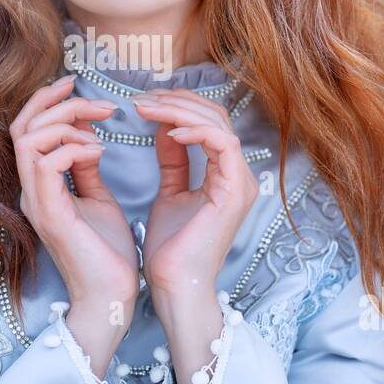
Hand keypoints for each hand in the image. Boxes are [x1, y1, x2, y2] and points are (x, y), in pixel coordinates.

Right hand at [10, 74, 139, 316]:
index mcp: (40, 186)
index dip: (47, 101)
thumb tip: (88, 136)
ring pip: (28, 140)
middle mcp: (31, 191)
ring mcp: (37, 203)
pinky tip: (99, 152)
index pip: (26, 130)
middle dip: (57, 103)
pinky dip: (73, 148)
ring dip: (66, 124)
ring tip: (100, 130)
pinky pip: (46, 164)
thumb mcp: (97, 198)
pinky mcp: (51, 216)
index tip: (78, 84)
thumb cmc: (107, 252)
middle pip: (21, 127)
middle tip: (99, 103)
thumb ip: (86, 168)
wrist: (112, 295)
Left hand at [133, 87, 260, 305]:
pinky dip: (194, 130)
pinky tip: (168, 131)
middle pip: (216, 115)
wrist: (174, 284)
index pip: (209, 122)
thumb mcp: (170, 191)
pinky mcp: (235, 190)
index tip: (144, 102)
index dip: (178, 105)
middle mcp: (239, 174)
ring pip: (218, 123)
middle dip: (176, 101)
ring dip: (179, 110)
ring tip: (147, 108)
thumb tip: (166, 126)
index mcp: (226, 174)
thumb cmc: (171, 248)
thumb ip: (173, 159)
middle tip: (142, 99)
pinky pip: (222, 143)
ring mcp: (241, 182)